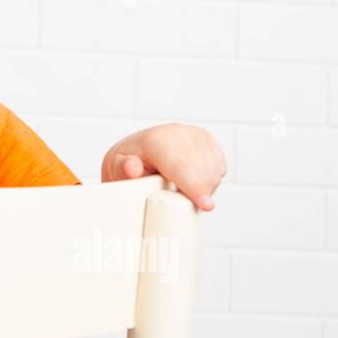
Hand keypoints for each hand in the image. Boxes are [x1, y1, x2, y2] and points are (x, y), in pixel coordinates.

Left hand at [101, 123, 225, 211]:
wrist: (136, 150)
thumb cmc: (126, 164)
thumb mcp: (118, 168)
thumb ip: (124, 170)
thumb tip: (132, 168)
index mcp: (155, 140)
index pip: (180, 166)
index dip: (195, 187)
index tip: (207, 206)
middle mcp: (175, 132)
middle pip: (200, 171)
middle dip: (200, 193)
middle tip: (185, 204)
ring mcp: (192, 133)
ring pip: (213, 170)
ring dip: (206, 187)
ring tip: (184, 191)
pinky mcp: (205, 137)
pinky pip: (219, 165)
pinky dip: (212, 177)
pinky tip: (195, 180)